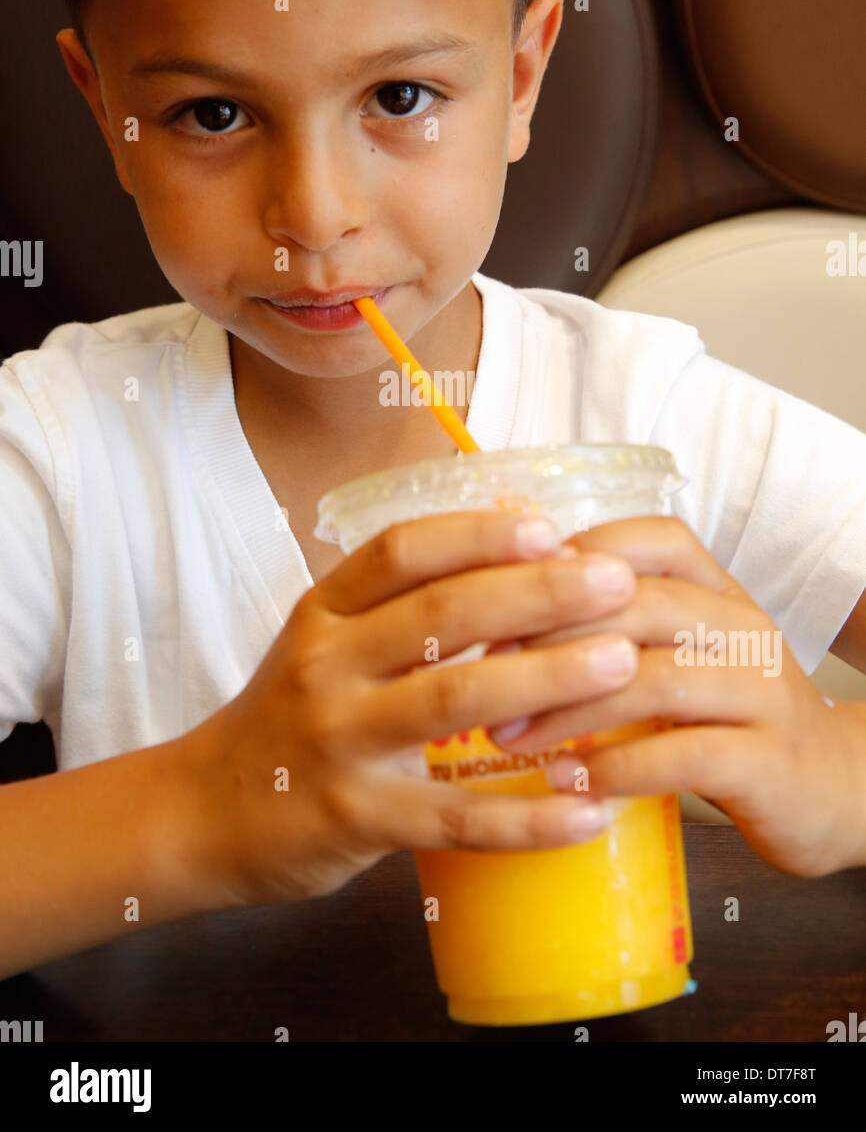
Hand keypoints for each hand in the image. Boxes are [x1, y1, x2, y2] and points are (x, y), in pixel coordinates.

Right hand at [180, 508, 639, 905]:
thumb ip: (400, 605)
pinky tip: (588, 811)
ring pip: (452, 700)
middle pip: (441, 614)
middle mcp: (326, 665)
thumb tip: (515, 546)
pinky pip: (453, 817)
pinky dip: (526, 818)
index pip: (401, 552)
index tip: (548, 526)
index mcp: (324, 612)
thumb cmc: (290, 716)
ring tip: (622, 663)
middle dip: (538, 593)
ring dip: (546, 679)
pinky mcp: (355, 818)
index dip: (477, 534)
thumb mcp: (325, 642)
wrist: (204, 812)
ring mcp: (337, 742)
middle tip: (615, 581)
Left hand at [487, 516, 865, 877]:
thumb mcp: (684, 655)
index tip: (502, 591)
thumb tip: (504, 613)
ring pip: (655, 679)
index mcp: (720, 592)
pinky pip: (683, 755)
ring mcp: (762, 692)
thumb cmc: (733, 718)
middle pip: (640, 605)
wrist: (836, 788)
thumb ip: (621, 627)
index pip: (652, 540)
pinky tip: (567, 781)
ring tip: (509, 737)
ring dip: (568, 709)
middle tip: (482, 671)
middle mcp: (745, 628)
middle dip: (549, 637)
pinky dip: (615, 767)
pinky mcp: (767, 762)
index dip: (574, 556)